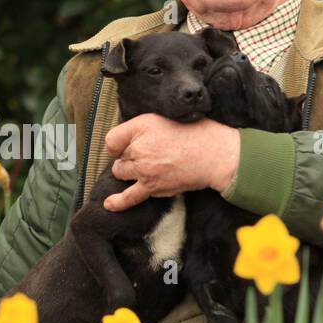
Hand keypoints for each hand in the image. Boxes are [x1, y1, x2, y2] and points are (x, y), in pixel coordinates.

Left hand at [102, 114, 240, 210]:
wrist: (214, 155)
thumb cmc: (195, 133)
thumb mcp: (165, 118)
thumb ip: (142, 127)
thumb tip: (127, 139)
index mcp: (141, 127)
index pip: (113, 139)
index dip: (119, 143)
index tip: (128, 144)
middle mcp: (139, 148)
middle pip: (118, 156)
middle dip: (127, 156)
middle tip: (147, 154)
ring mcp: (144, 170)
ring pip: (120, 172)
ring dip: (127, 171)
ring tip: (144, 167)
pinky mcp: (152, 187)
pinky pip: (129, 197)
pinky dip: (117, 202)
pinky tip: (108, 205)